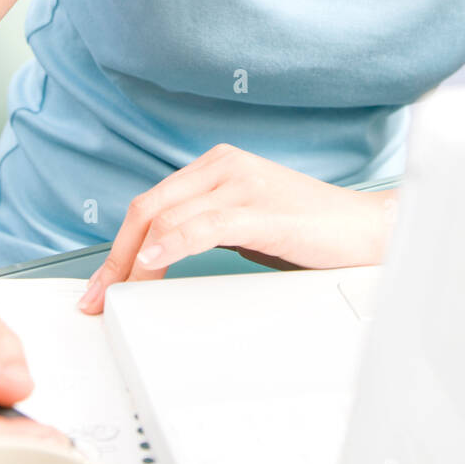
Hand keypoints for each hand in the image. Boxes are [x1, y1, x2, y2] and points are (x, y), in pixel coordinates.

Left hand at [77, 143, 397, 313]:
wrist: (367, 230)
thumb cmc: (309, 231)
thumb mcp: (244, 224)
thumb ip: (204, 229)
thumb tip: (156, 260)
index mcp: (217, 165)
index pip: (150, 203)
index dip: (117, 246)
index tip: (101, 284)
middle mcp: (224, 165)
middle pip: (149, 208)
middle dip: (116, 257)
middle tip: (97, 298)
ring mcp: (243, 182)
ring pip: (169, 216)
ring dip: (135, 260)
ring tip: (120, 293)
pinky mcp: (262, 206)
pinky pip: (205, 224)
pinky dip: (172, 243)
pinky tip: (155, 262)